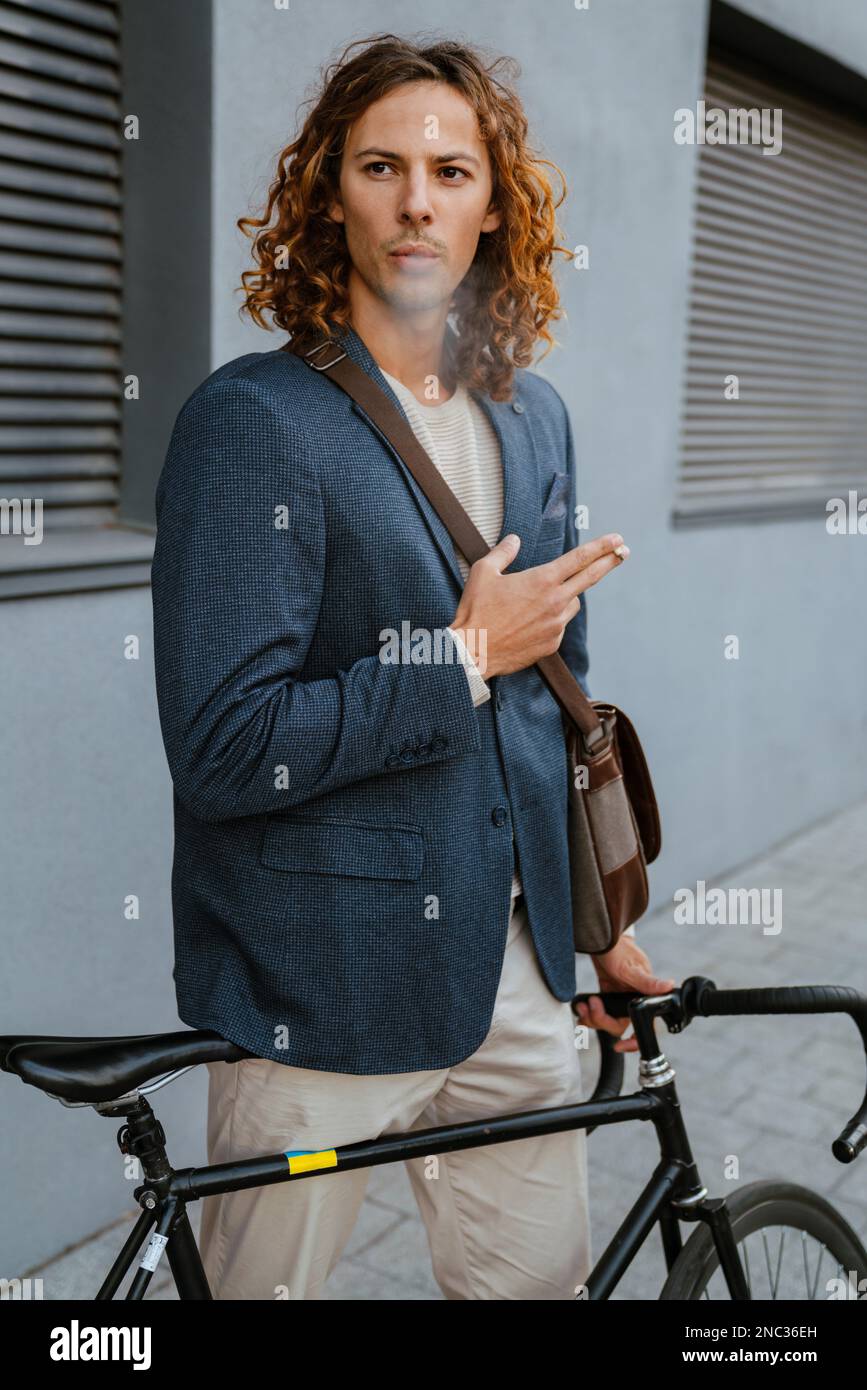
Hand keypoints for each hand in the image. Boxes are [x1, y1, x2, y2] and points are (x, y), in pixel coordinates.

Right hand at [450, 531, 628, 678]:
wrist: (474, 651)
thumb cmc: (476, 611)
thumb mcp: (483, 572)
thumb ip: (503, 553)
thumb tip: (514, 540)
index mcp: (541, 580)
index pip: (579, 558)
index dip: (601, 546)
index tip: (617, 539)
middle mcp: (554, 601)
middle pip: (591, 577)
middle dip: (610, 561)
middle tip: (625, 551)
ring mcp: (556, 624)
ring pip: (572, 603)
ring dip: (567, 596)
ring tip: (540, 599)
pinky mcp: (552, 643)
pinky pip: (559, 625)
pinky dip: (552, 619)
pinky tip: (530, 622)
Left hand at [574, 936, 675, 1052]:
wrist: (602, 939)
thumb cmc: (620, 950)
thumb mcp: (631, 968)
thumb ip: (648, 982)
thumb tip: (669, 985)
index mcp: (644, 996)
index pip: (646, 1026)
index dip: (635, 1041)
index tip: (621, 1046)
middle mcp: (632, 1000)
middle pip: (619, 1026)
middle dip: (602, 1021)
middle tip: (592, 1007)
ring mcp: (618, 999)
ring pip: (606, 1021)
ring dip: (592, 1017)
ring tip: (584, 1004)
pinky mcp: (606, 996)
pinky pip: (598, 1014)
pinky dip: (588, 1014)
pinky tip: (581, 1006)